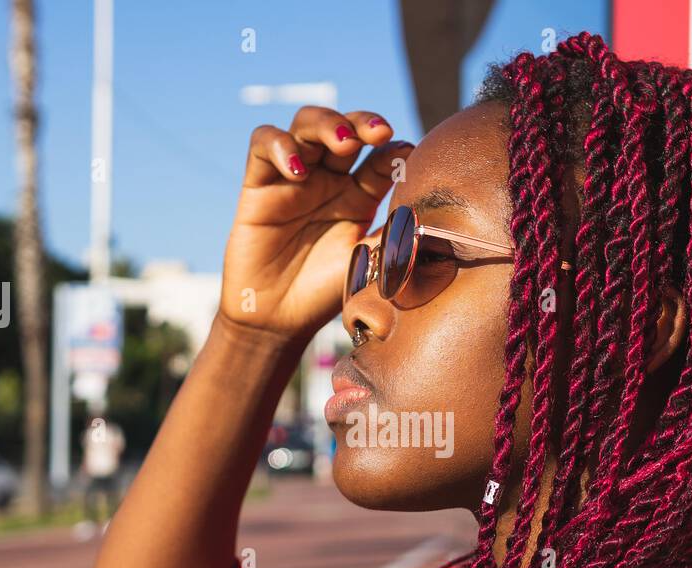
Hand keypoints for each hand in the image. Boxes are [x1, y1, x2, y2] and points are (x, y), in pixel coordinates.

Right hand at [218, 107, 412, 345]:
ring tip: (343, 144)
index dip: (394, 150)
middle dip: (362, 123)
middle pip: (345, 128)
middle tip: (380, 132)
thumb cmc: (325, 294)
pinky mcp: (258, 184)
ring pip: (306, 123)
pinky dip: (279, 146)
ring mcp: (293, 178)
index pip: (380, 156)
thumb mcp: (370, 263)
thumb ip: (396, 234)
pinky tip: (298, 171)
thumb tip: (432, 211)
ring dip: (326, 123)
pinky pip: (263, 143)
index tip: (409, 156)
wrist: (278, 321)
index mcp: (360, 196)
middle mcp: (328, 180)